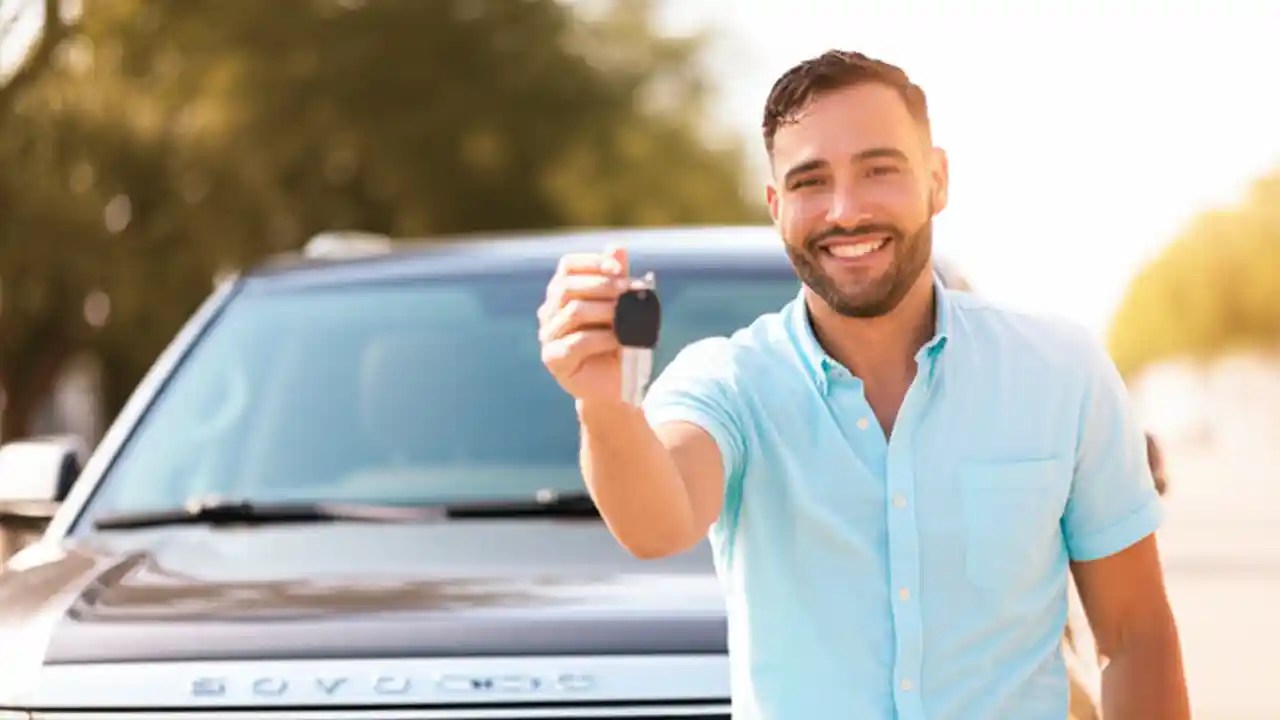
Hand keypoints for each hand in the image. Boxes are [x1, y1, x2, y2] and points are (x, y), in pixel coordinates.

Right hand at [538, 245, 631, 404]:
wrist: (615, 383)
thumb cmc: (618, 342)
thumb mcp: (622, 307)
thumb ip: (617, 279)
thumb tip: (617, 248)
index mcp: (561, 293)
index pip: (567, 266)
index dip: (593, 262)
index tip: (618, 268)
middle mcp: (549, 312)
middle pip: (568, 287)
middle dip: (602, 285)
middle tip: (628, 291)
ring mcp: (548, 336)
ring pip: (573, 312)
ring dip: (606, 310)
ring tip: (628, 316)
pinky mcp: (554, 359)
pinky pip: (575, 343)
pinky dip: (602, 337)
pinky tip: (619, 339)